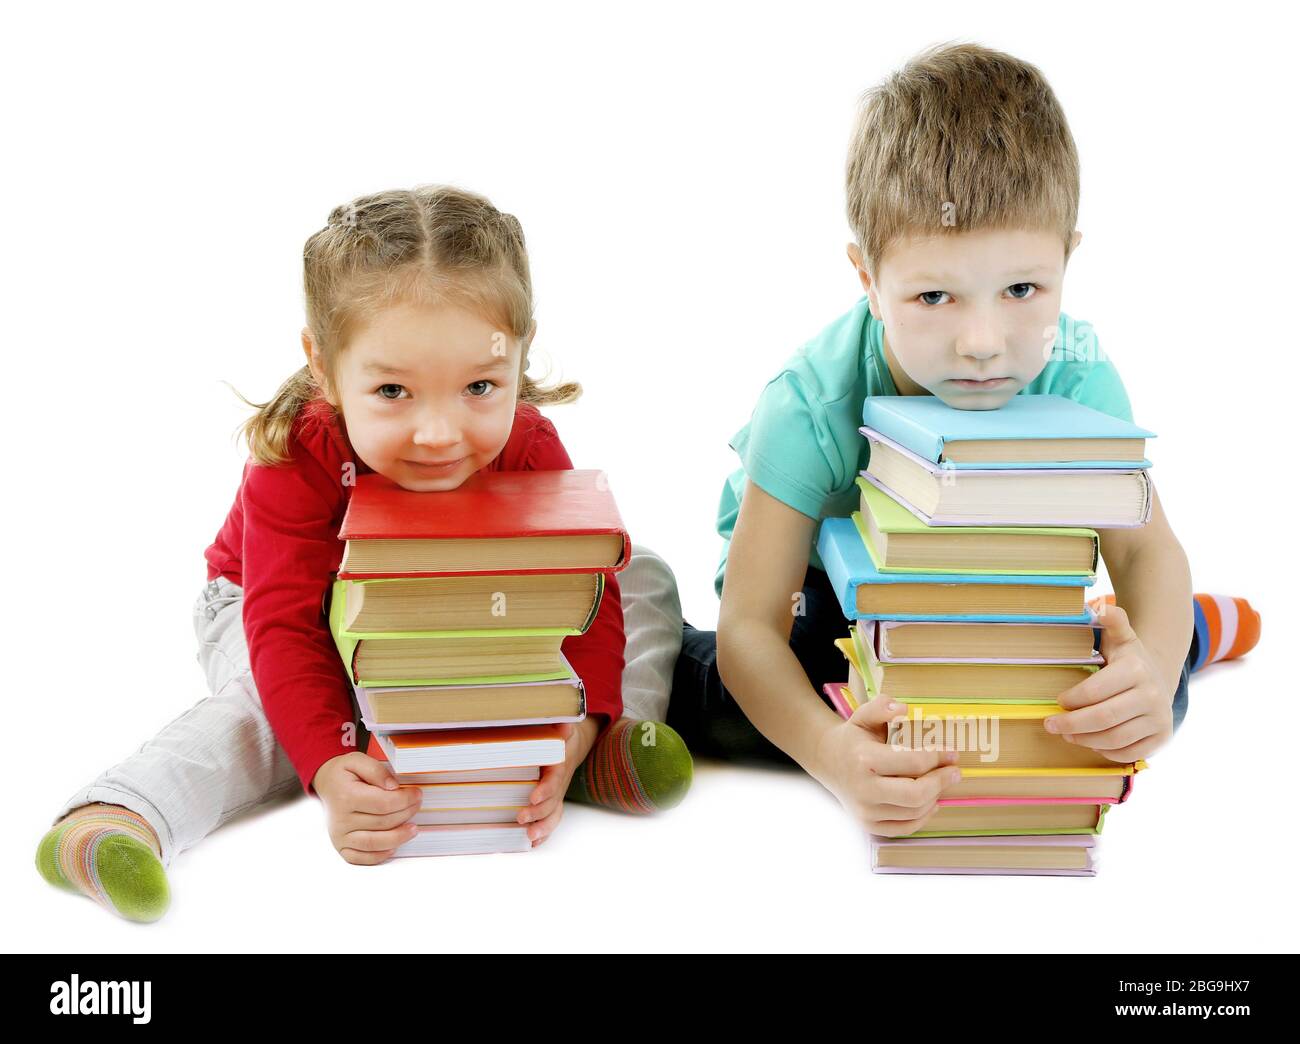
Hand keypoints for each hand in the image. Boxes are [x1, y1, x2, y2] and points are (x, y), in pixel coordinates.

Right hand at [312, 752, 422, 864]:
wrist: (326, 784)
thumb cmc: (344, 773)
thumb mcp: (357, 760)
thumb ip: (377, 771)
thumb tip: (393, 787)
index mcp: (346, 796)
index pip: (383, 803)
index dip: (405, 800)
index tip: (417, 794)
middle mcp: (341, 819)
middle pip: (383, 823)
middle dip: (406, 814)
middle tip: (417, 805)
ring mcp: (340, 835)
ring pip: (375, 843)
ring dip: (398, 837)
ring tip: (413, 829)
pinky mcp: (341, 846)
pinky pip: (361, 858)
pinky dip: (379, 855)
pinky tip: (393, 846)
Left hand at [515, 718, 599, 846]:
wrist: (571, 748)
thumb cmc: (559, 740)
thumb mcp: (561, 730)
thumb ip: (562, 728)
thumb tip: (564, 723)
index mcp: (559, 767)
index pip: (554, 781)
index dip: (546, 790)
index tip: (533, 797)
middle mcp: (559, 785)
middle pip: (552, 803)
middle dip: (538, 813)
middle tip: (521, 818)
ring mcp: (556, 797)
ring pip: (553, 815)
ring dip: (543, 828)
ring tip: (529, 837)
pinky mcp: (553, 804)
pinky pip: (551, 821)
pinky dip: (544, 833)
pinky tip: (533, 843)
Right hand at [813, 692, 961, 836]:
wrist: (828, 762)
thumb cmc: (852, 738)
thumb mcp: (862, 715)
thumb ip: (881, 707)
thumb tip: (904, 708)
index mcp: (864, 759)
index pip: (912, 762)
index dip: (938, 757)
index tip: (952, 752)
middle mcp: (863, 789)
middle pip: (916, 794)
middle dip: (941, 782)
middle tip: (955, 772)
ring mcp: (865, 811)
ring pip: (914, 812)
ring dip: (935, 796)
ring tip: (941, 782)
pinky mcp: (869, 825)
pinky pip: (905, 828)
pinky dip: (924, 816)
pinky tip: (931, 802)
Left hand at [1044, 599, 1174, 761]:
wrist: (1159, 679)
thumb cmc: (1128, 659)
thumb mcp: (1120, 638)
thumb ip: (1112, 622)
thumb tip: (1102, 608)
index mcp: (1136, 670)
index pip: (1096, 691)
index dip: (1073, 699)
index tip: (1057, 702)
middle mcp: (1152, 696)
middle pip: (1104, 717)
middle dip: (1072, 724)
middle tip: (1050, 725)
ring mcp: (1159, 719)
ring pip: (1115, 738)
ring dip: (1085, 740)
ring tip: (1067, 734)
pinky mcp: (1161, 738)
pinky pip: (1129, 753)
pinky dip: (1107, 752)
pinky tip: (1092, 743)